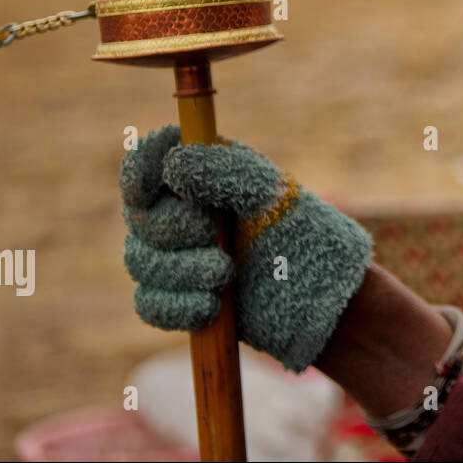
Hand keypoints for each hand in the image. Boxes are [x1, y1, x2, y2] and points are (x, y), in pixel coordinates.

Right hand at [120, 124, 372, 371]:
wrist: (323, 297)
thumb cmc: (304, 235)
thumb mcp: (273, 195)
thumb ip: (226, 172)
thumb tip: (173, 164)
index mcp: (206, 169)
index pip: (151, 156)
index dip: (139, 171)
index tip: (148, 192)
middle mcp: (184, 207)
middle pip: (141, 216)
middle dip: (174, 230)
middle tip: (216, 239)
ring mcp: (178, 253)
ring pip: (141, 262)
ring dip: (180, 271)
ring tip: (224, 274)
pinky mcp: (180, 296)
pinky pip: (150, 304)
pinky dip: (176, 306)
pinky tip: (210, 306)